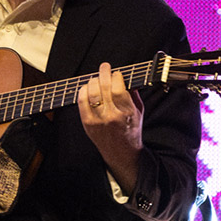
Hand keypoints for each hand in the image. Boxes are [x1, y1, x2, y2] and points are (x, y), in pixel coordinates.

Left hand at [78, 62, 142, 189]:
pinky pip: (81, 102)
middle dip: (104, 73)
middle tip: (105, 67)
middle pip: (103, 88)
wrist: (121, 153)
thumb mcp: (139, 112)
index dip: (116, 77)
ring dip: (93, 81)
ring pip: (91, 93)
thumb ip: (134, 94)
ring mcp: (97, 120)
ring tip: (97, 78)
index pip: (118, 89)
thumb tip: (126, 77)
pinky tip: (87, 88)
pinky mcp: (87, 123)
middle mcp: (111, 116)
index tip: (117, 73)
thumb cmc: (131, 130)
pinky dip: (83, 91)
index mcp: (127, 113)